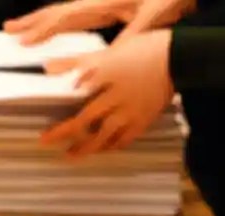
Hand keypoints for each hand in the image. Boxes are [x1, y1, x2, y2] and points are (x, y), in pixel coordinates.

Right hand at [4, 0, 139, 45]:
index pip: (66, 16)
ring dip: (42, 22)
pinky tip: (54, 32)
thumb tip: (106, 61)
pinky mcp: (110, 8)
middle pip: (59, 11)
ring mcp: (103, 3)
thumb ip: (128, 39)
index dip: (44, 29)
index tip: (23, 41)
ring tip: (22, 30)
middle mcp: (100, 1)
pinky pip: (77, 18)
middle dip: (33, 21)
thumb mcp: (152, 20)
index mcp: (105, 2)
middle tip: (8, 30)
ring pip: (65, 13)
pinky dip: (60, 25)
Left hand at [41, 29, 173, 157]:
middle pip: (86, 120)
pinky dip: (112, 146)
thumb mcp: (106, 52)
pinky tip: (104, 149)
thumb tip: (47, 68)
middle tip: (49, 143)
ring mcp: (130, 111)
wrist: (177, 58)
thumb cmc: (142, 51)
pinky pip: (125, 138)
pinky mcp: (144, 120)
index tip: (46, 135)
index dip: (62, 123)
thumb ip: (76, 62)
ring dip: (87, 147)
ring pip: (105, 134)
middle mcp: (115, 97)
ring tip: (72, 156)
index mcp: (104, 77)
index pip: (75, 101)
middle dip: (66, 133)